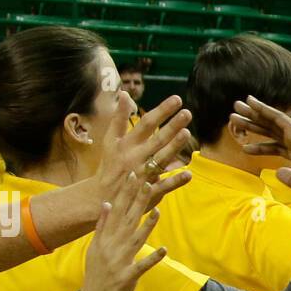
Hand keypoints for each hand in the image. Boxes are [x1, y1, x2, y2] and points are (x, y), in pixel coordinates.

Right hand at [79, 171, 167, 290]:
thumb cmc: (97, 273)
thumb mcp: (95, 247)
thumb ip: (102, 226)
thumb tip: (107, 203)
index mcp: (105, 238)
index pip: (117, 210)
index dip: (125, 192)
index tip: (133, 174)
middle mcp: (112, 246)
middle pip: (127, 220)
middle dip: (137, 201)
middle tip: (148, 182)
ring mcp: (119, 262)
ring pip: (135, 240)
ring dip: (147, 226)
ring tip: (158, 211)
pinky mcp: (128, 277)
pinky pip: (142, 266)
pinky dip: (152, 258)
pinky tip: (163, 249)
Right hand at [97, 92, 194, 215]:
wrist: (102, 196)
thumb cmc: (109, 164)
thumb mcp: (110, 140)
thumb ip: (119, 118)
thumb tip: (125, 94)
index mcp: (128, 144)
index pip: (147, 124)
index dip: (162, 111)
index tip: (177, 100)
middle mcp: (136, 157)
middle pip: (157, 139)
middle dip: (172, 126)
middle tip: (187, 113)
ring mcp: (143, 174)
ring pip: (161, 159)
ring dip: (174, 147)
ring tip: (187, 134)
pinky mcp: (149, 191)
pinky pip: (164, 185)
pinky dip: (175, 181)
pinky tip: (188, 174)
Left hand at [232, 95, 290, 205]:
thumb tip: (278, 172)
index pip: (276, 148)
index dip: (260, 147)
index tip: (245, 147)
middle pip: (269, 131)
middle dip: (252, 124)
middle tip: (235, 118)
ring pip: (270, 121)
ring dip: (252, 114)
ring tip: (236, 107)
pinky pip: (277, 116)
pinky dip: (263, 109)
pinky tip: (251, 102)